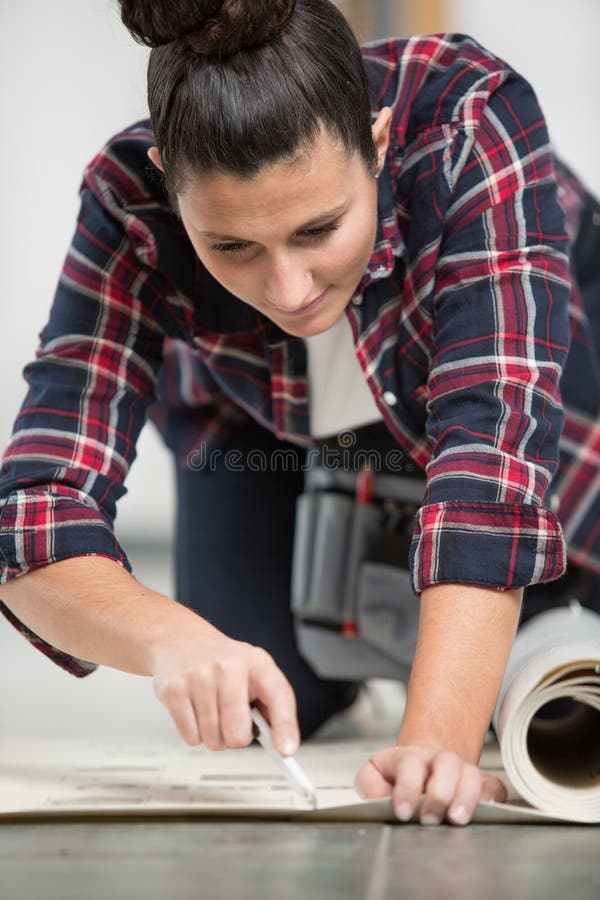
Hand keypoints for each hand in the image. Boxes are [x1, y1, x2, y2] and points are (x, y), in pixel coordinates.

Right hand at [149, 621, 299, 755]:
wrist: (182, 639)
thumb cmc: (223, 661)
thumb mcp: (254, 671)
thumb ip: (270, 704)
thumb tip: (280, 742)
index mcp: (257, 662)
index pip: (278, 696)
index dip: (285, 726)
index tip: (286, 750)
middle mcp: (229, 667)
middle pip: (238, 732)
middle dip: (237, 737)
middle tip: (232, 720)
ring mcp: (200, 677)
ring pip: (213, 739)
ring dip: (214, 735)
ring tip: (212, 710)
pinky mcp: (174, 690)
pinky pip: (191, 738)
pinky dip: (195, 733)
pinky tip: (196, 710)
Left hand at [354, 739, 506, 825]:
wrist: (426, 763)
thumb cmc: (397, 775)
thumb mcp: (374, 775)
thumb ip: (369, 784)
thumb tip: (378, 798)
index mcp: (410, 757)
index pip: (410, 764)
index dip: (407, 787)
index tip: (402, 812)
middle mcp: (439, 760)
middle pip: (447, 764)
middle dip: (440, 792)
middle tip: (429, 819)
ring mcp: (463, 770)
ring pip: (473, 775)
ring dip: (467, 798)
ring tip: (457, 820)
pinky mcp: (483, 784)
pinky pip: (495, 789)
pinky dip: (492, 801)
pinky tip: (484, 814)